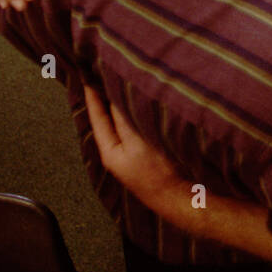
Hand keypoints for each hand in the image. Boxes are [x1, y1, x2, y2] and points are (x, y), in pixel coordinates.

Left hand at [85, 86, 183, 217]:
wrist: (183, 198)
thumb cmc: (159, 172)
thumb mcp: (138, 142)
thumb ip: (124, 119)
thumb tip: (114, 95)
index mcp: (109, 150)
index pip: (96, 116)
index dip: (92, 94)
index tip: (87, 73)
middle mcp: (117, 151)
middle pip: (107, 118)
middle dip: (105, 97)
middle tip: (101, 73)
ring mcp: (132, 153)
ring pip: (121, 122)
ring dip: (120, 104)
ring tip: (119, 82)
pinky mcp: (146, 153)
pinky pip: (134, 126)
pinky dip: (133, 112)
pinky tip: (139, 104)